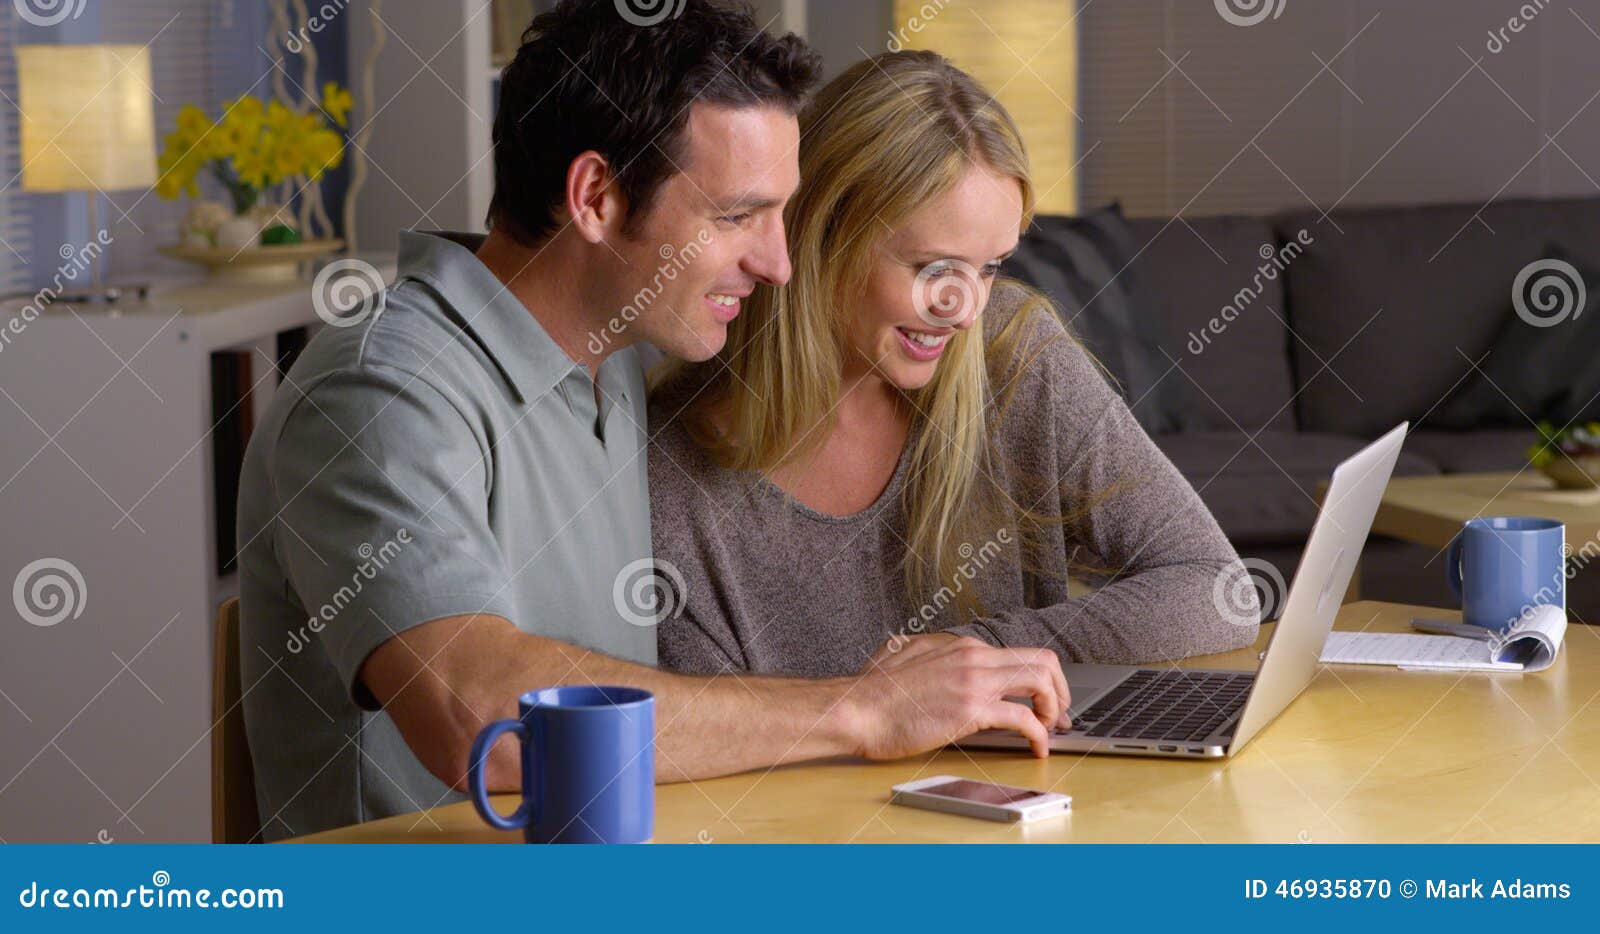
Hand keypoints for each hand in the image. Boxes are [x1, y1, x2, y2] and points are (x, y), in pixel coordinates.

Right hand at [849, 635, 1070, 758]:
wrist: (855, 710)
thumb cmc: (871, 693)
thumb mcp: (902, 657)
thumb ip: (927, 655)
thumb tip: (928, 656)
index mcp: (959, 645)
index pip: (1016, 653)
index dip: (1038, 678)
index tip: (1042, 699)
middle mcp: (972, 655)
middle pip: (1041, 659)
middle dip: (1060, 688)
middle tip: (1059, 713)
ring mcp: (974, 680)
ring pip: (1041, 679)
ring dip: (1055, 706)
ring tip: (1051, 728)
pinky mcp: (971, 709)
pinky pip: (1023, 717)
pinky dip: (1039, 734)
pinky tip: (1037, 747)